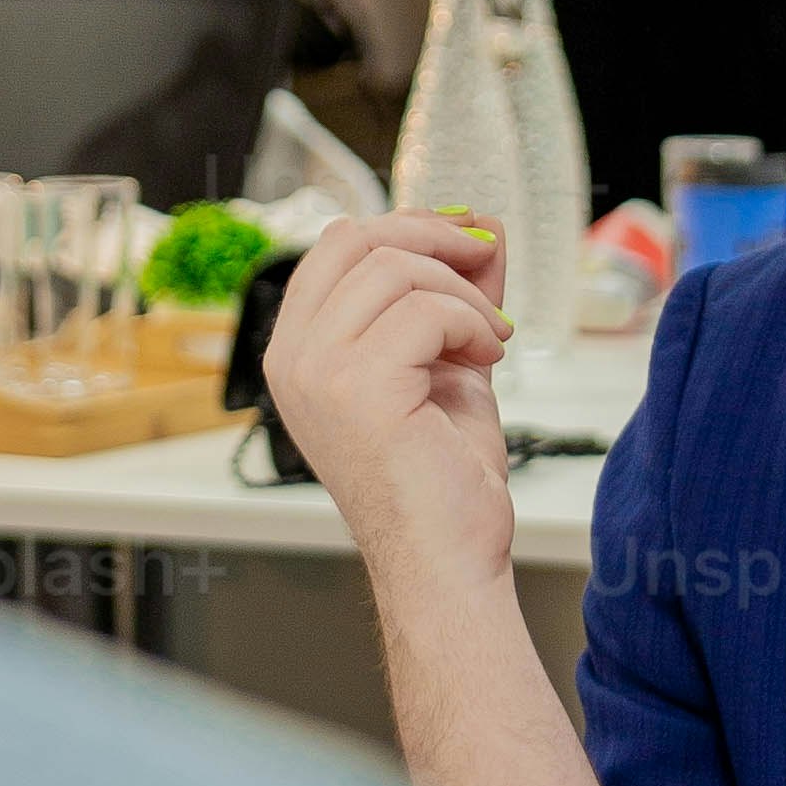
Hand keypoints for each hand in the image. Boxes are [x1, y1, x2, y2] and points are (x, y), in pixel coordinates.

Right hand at [260, 212, 519, 601]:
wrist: (447, 559)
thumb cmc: (441, 478)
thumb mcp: (448, 361)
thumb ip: (456, 294)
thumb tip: (485, 226)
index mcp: (297, 352)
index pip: (337, 246)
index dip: (408, 227)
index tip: (468, 240)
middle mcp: (293, 359)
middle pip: (359, 240)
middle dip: (436, 237)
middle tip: (487, 266)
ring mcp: (317, 372)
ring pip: (396, 269)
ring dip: (463, 293)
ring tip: (492, 337)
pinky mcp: (356, 388)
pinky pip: (424, 311)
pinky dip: (471, 324)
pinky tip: (488, 358)